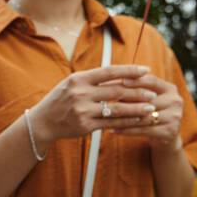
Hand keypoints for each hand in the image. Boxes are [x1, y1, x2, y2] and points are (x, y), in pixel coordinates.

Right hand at [28, 64, 154, 150]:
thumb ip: (94, 79)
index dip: (129, 71)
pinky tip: (137, 120)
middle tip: (153, 93)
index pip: (109, 72)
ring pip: (117, 109)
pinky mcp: (85, 126)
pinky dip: (126, 122)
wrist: (43, 121)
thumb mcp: (73, 83)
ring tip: (150, 108)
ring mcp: (83, 110)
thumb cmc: (61, 100)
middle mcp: (81, 93)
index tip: (146, 70)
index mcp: (79, 79)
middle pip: (116, 91)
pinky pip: (111, 123)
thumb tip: (121, 75)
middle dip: (138, 92)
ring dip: (136, 109)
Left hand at [113, 74, 182, 147]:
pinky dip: (127, 130)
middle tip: (105, 102)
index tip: (118, 81)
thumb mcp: (148, 99)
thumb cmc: (151, 113)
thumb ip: (135, 90)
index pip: (151, 81)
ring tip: (106, 117)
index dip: (135, 80)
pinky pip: (143, 130)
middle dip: (124, 101)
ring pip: (143, 116)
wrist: (165, 137)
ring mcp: (174, 117)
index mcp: (170, 88)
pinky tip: (113, 129)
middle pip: (146, 100)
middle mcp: (175, 101)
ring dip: (122, 117)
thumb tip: (109, 81)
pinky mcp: (170, 132)